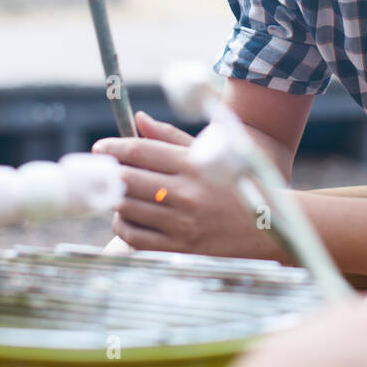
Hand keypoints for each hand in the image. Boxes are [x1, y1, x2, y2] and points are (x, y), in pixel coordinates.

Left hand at [92, 111, 281, 260]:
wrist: (267, 226)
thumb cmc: (234, 185)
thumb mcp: (209, 154)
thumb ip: (169, 137)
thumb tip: (138, 119)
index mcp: (193, 164)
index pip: (140, 151)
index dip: (113, 148)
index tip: (99, 148)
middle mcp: (186, 192)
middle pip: (127, 179)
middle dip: (107, 174)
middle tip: (99, 173)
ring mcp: (182, 222)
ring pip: (127, 209)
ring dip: (115, 201)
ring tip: (117, 195)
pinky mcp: (180, 247)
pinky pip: (135, 237)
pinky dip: (123, 227)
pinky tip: (127, 220)